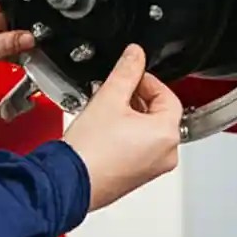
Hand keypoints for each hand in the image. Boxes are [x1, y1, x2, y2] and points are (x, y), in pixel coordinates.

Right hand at [62, 44, 182, 211]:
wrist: (69, 182)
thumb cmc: (89, 150)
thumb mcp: (109, 98)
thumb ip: (126, 70)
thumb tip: (135, 54)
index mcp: (166, 134)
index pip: (167, 94)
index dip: (146, 80)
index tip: (128, 75)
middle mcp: (166, 154)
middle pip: (159, 112)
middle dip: (137, 97)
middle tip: (114, 91)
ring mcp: (153, 168)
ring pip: (149, 130)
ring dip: (131, 115)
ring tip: (106, 111)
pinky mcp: (139, 176)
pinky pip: (141, 147)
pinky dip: (127, 134)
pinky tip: (105, 130)